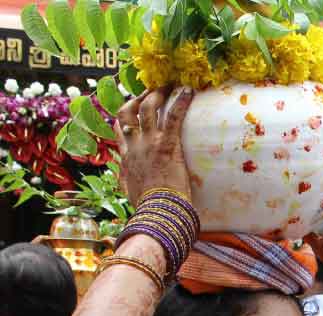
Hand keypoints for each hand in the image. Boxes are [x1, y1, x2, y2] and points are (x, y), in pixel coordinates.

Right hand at [114, 87, 193, 207]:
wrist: (157, 210)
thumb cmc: (147, 205)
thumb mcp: (129, 190)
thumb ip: (126, 180)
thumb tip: (124, 179)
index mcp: (126, 156)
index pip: (120, 128)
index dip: (126, 114)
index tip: (133, 106)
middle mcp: (134, 145)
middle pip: (130, 111)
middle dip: (140, 97)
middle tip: (152, 90)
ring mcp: (150, 142)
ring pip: (149, 108)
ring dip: (158, 93)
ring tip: (169, 84)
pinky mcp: (167, 144)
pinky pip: (173, 116)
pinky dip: (181, 101)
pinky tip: (188, 90)